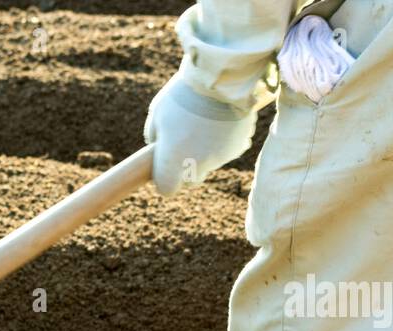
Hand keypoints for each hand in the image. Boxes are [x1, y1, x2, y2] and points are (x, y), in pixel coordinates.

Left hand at [143, 76, 257, 195]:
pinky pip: (227, 151)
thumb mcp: (158, 112)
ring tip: (204, 123)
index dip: (164, 180)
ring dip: (205, 152)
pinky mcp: (238, 147)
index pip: (167, 189)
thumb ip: (155, 136)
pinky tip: (220, 121)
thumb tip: (157, 147)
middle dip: (186, 169)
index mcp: (173, 160)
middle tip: (185, 144)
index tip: (164, 168)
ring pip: (209, 164)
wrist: (222, 79)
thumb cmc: (183, 94)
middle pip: (190, 180)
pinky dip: (223, 142)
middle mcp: (197, 165)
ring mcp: (219, 157)